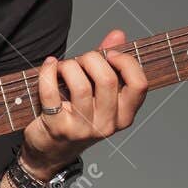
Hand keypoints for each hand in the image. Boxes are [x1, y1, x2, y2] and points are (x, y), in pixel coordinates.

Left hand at [19, 29, 149, 177]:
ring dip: (69, 66)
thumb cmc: (76, 116)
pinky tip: (49, 65)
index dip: (126, 62)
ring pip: (80, 85)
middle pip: (107, 80)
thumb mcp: (97, 94)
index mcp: (124, 115)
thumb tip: (118, 35)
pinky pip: (51, 93)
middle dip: (91, 59)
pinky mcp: (58, 128)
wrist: (50, 153)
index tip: (111, 54)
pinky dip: (48, 72)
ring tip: (63, 67)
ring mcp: (83, 129)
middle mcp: (107, 125)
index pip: (139, 85)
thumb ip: (109, 64)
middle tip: (81, 59)